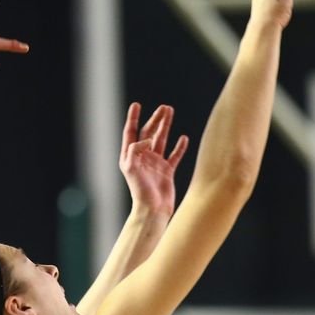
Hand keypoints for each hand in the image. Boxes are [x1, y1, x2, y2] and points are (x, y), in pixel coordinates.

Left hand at [119, 102, 188, 218]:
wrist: (153, 209)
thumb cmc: (139, 191)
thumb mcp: (131, 168)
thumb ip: (136, 150)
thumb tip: (148, 139)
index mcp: (130, 157)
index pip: (131, 133)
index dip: (133, 118)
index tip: (136, 105)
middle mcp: (142, 158)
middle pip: (148, 133)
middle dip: (155, 120)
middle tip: (164, 107)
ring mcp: (155, 164)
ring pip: (161, 140)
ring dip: (166, 127)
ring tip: (171, 113)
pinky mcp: (167, 171)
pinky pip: (174, 155)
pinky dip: (179, 147)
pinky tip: (183, 138)